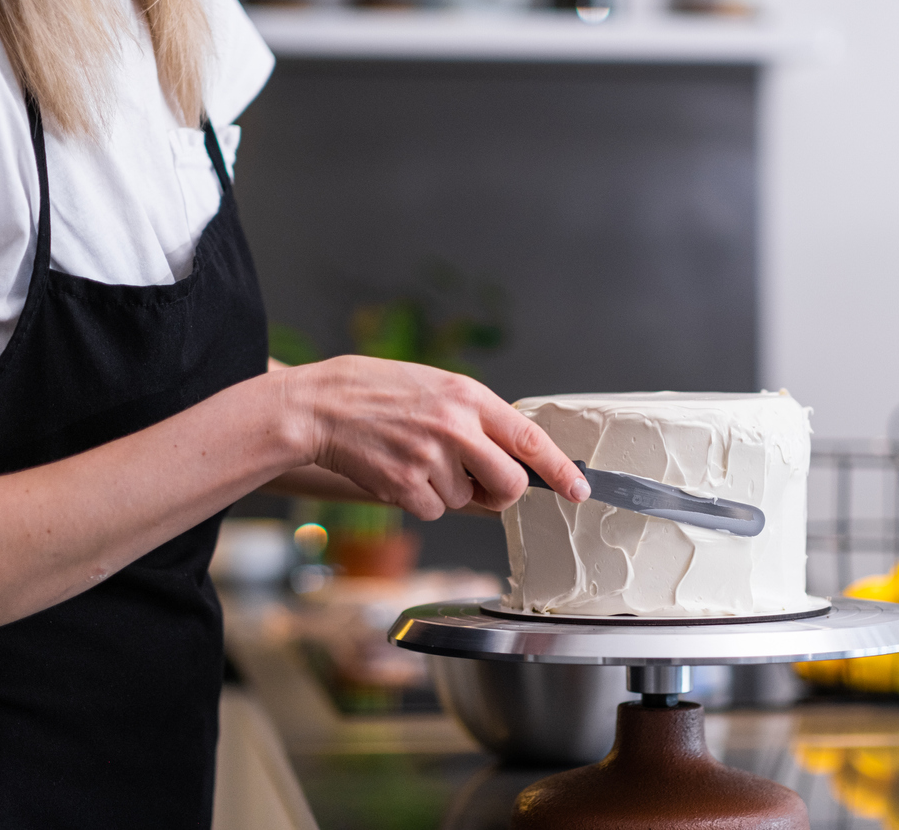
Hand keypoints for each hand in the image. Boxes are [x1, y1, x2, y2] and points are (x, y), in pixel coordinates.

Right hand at [288, 356, 589, 519]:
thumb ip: (477, 420)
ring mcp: (430, 458)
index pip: (530, 439)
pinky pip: (434, 510)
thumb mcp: (437, 387)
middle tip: (480, 483)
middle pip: (509, 484)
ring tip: (414, 456)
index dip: (560, 469)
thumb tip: (513, 463)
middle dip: (501, 493)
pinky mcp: (405, 485)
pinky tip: (398, 471)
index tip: (579, 489)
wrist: (319, 405)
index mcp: (469, 397)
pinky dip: (420, 500)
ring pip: (466, 499)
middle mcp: (456, 427)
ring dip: (446, 490)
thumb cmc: (379, 393)